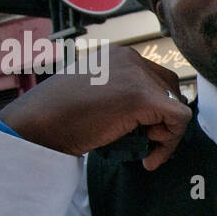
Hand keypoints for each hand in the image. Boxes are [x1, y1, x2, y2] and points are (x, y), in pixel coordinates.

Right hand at [0, 46, 191, 170]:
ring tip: (143, 152)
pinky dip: (170, 143)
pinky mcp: (144, 97)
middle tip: (144, 143)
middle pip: (171, 89)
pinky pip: (179, 120)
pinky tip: (148, 159)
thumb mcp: (96, 95)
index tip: (140, 133)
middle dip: (163, 119)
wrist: (37, 124)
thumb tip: (153, 116)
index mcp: (119, 55)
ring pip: (177, 106)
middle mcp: (131, 58)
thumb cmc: (58, 117)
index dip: (156, 109)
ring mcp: (138, 75)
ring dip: (166, 135)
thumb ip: (121, 95)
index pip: (156, 79)